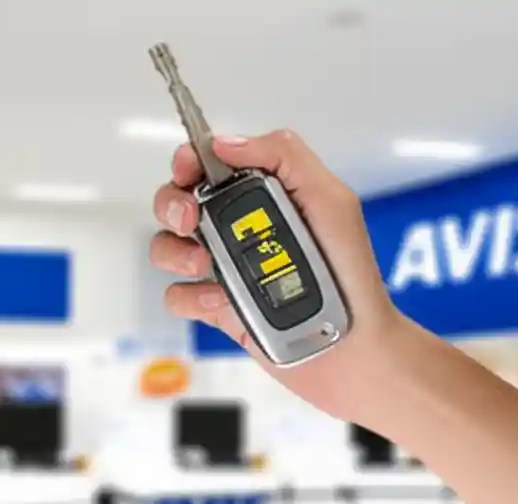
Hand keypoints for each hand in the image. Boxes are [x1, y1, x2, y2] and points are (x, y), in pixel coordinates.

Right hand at [150, 130, 415, 424]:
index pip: (210, 164)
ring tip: (208, 265)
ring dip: (177, 252)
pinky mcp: (215, 306)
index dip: (189, 161)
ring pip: (166, 247)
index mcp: (262, 195)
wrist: (351, 345)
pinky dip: (193, 297)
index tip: (189, 169)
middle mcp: (237, 228)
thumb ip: (284, 158)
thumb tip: (227, 144)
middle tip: (190, 219)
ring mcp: (222, 267)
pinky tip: (224, 301)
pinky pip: (178, 294)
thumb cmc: (350, 274)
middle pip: (176, 201)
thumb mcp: (330, 200)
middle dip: (172, 205)